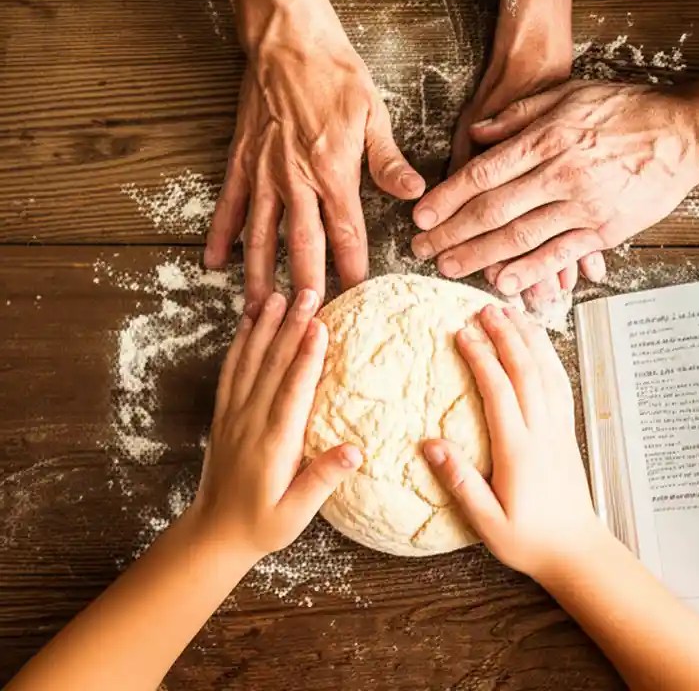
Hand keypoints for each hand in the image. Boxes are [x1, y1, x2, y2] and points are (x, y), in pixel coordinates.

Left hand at [185, 289, 360, 557]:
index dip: (307, 356)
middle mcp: (250, 422)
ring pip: (250, 362)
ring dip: (265, 326)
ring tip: (279, 295)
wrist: (213, 535)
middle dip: (291, 326)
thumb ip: (322, 479)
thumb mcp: (295, 513)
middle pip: (272, 365)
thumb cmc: (261, 526)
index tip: (320, 325)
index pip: (292, 390)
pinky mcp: (225, 416)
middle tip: (308, 292)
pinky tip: (249, 322)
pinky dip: (241, 343)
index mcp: (273, 443)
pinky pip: (232, 371)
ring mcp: (234, 416)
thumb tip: (355, 451)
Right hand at [205, 0, 424, 316]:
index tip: (355, 298)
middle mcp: (295, 180)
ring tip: (259, 312)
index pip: (345, 233)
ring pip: (260, 236)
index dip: (351, 268)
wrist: (286, 42)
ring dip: (259, 276)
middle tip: (303, 323)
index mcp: (332, 172)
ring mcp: (263, 174)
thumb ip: (387, 161)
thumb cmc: (334, 74)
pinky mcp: (241, 162)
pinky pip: (228, 207)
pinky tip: (213, 265)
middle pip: (301, 246)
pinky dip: (220, 237)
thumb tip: (413, 194)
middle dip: (304, 288)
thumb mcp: (373, 114)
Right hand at [422, 304, 601, 578]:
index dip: (480, 358)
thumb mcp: (487, 522)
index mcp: (519, 451)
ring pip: (547, 373)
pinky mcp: (567, 434)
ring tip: (512, 313)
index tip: (461, 331)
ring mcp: (559, 431)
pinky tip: (539, 346)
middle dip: (505, 336)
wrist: (577, 550)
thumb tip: (431, 445)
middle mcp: (542, 433)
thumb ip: (461, 483)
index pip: (498, 392)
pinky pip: (560, 387)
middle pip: (525, 372)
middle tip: (484, 307)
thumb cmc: (529, 541)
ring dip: (529, 340)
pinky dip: (549, 360)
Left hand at [447, 0, 606, 302]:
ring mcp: (583, 206)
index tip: (421, 217)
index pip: (483, 174)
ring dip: (479, 257)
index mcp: (546, 140)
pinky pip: (560, 255)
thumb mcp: (569, 94)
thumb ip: (520, 114)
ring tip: (448, 269)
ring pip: (519, 237)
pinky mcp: (605, 230)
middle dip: (452, 233)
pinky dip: (530, 271)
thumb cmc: (629, 109)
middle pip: (492, 210)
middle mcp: (560, 175)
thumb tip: (479, 133)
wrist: (684, 134)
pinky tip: (503, 283)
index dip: (447, 198)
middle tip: (421, 251)